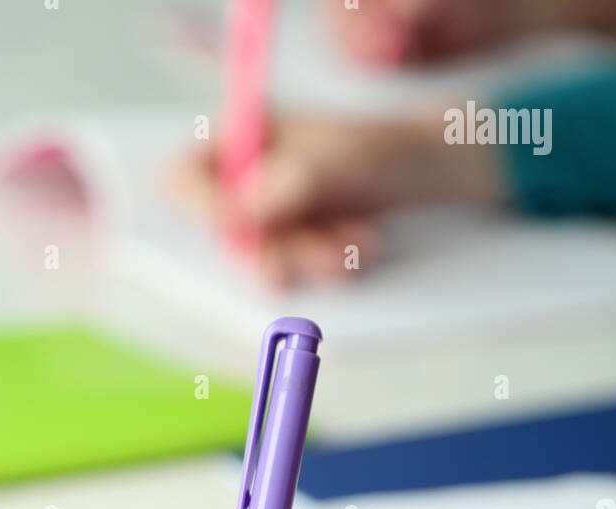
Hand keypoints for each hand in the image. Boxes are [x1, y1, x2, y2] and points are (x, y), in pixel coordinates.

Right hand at [170, 112, 499, 285]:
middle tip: (322, 254)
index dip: (200, 206)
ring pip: (261, 255)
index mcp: (243, 132)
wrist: (431, 174)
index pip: (184, 174)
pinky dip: (321, 266)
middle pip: (226, 227)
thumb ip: (288, 183)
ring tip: (356, 247)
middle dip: (276, 246)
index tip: (236, 230)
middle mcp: (247, 174)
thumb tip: (236, 214)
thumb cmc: (383, 150)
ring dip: (307, 259)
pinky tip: (355, 249)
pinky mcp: (291, 242)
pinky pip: (289, 269)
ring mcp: (269, 212)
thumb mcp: (338, 161)